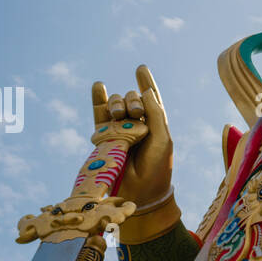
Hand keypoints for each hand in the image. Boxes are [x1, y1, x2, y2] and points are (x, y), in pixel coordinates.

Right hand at [96, 64, 172, 206]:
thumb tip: (145, 91)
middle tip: (135, 115)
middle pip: (131, 99)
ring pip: (115, 104)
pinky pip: (98, 114)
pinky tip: (98, 86)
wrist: (139, 192)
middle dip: (132, 100)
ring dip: (117, 103)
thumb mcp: (163, 139)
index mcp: (155, 123)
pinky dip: (98, 99)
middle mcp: (137, 124)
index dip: (146, 82)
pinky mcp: (104, 137)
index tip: (141, 69)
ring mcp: (119, 129)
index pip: (150, 98)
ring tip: (119, 114)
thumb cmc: (156, 167)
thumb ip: (156, 114)